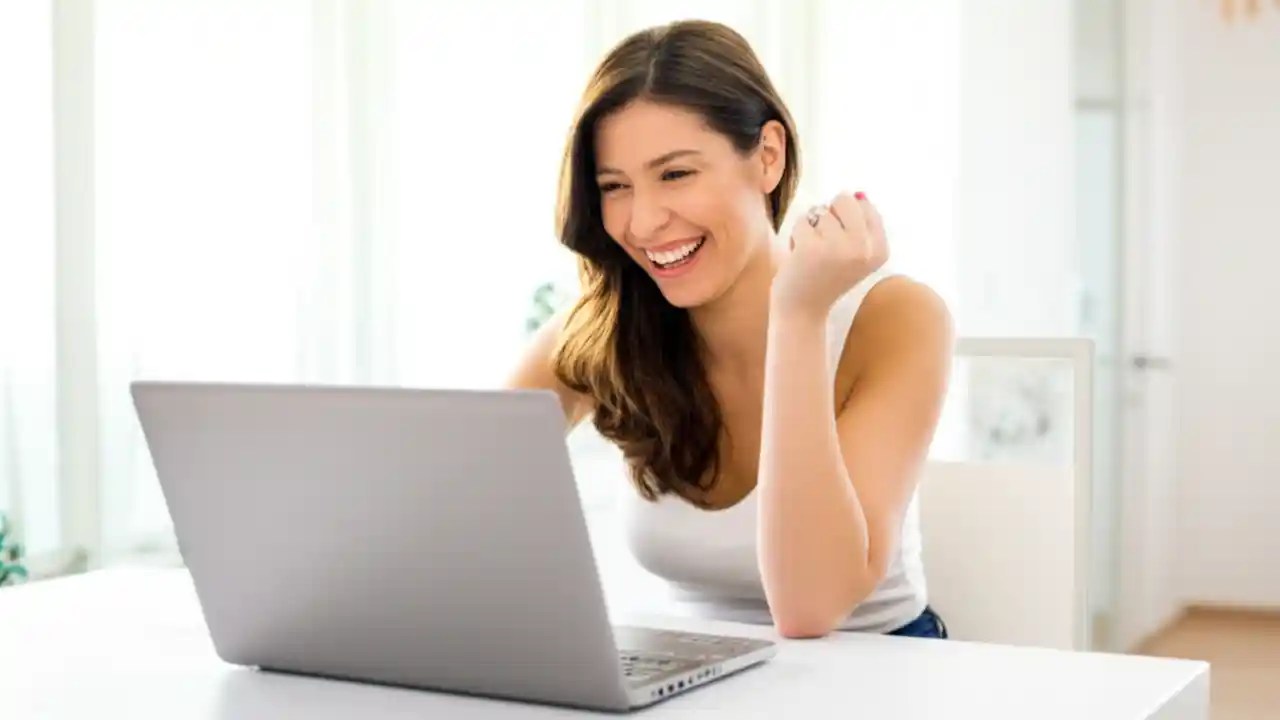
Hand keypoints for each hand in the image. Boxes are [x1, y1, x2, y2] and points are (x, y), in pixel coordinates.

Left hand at [771, 191, 888, 318]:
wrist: (803, 311)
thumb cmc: (826, 278)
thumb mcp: (855, 254)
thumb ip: (861, 224)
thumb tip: (858, 193)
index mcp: (880, 250)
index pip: (866, 206)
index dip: (845, 219)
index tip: (841, 246)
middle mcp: (864, 248)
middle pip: (844, 200)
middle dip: (829, 216)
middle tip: (825, 246)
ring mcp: (839, 247)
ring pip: (820, 211)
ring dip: (810, 229)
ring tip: (811, 254)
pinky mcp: (812, 247)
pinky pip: (801, 221)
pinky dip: (795, 236)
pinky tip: (799, 257)